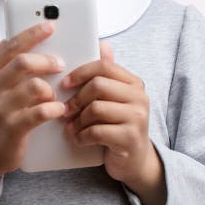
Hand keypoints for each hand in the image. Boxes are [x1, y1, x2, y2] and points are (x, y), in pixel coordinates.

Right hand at [0, 20, 66, 181]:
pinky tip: (58, 110)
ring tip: (55, 95)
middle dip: (46, 60)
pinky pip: (39, 113)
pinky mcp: (12, 128)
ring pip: (34, 87)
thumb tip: (9, 40)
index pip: (10, 46)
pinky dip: (54, 109)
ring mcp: (0, 108)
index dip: (31, 34)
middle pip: (22, 62)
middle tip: (61, 63)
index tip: (50, 25)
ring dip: (51, 89)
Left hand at [60, 41, 156, 184]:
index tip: (64, 83)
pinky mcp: (131, 139)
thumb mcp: (112, 98)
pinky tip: (78, 139)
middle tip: (65, 110)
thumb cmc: (116, 124)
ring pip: (95, 109)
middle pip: (97, 86)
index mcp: (133, 83)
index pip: (104, 66)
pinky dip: (82, 136)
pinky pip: (97, 132)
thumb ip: (105, 74)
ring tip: (71, 127)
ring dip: (77, 120)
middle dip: (76, 98)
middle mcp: (140, 98)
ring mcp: (138, 119)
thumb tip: (102, 44)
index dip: (80, 72)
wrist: (134, 160)